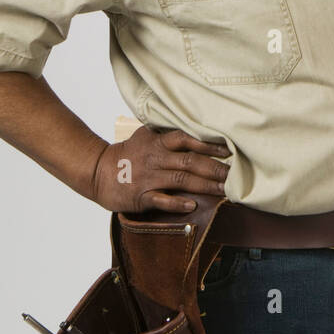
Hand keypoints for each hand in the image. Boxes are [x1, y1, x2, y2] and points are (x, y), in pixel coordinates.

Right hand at [90, 124, 230, 212]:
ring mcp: (148, 177)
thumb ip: (168, 132)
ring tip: (225, 191)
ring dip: (205, 186)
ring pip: (181, 180)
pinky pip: (161, 200)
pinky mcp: (140, 196)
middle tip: (235, 175)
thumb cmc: (128, 153)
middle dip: (215, 168)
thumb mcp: (146, 135)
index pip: (188, 139)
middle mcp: (156, 158)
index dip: (210, 144)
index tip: (231, 150)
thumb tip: (198, 127)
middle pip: (190, 161)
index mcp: (158, 142)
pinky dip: (177, 203)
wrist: (98, 170)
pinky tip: (193, 206)